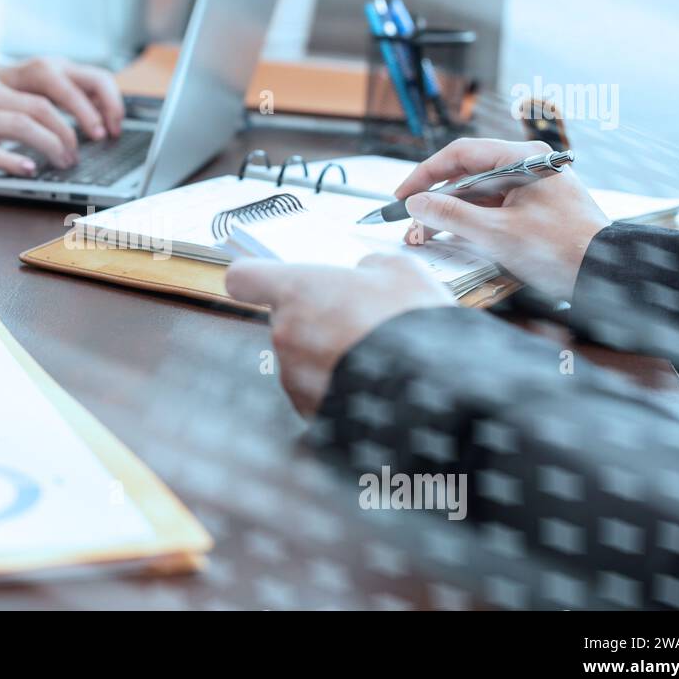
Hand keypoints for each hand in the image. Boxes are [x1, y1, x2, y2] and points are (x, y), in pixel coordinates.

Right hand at [0, 57, 123, 173]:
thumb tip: (52, 129)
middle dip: (69, 131)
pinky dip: (11, 160)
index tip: (95, 125)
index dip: (79, 105)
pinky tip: (26, 170)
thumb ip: (11, 108)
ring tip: (62, 163)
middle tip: (78, 153)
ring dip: (50, 146)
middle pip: (41, 106)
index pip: (49, 84)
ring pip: (22, 124)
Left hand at [226, 255, 454, 416]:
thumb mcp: (401, 271)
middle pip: (285, 321)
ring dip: (328, 357)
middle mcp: (284, 334)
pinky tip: (373, 385)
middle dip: (315, 322)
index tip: (268, 281)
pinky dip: (338, 388)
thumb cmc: (413, 324)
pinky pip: (317, 392)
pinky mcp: (309, 411)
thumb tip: (365, 273)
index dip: (256, 279)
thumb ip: (369, 267)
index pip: (243, 277)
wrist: (435, 390)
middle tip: (359, 322)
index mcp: (296, 291)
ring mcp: (294, 377)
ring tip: (375, 358)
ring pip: (302, 359)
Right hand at [396, 138, 609, 301]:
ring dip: (452, 213)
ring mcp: (535, 187)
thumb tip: (416, 204)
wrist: (607, 275)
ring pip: (480, 193)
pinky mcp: (538, 208)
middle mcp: (530, 166)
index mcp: (524, 158)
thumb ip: (450, 215)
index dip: (425, 174)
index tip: (403, 196)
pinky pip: (496, 207)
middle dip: (436, 198)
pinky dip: (473, 221)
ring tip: (427, 234)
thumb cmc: (563, 250)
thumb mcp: (496, 233)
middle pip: (469, 174)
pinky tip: (454, 236)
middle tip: (412, 219)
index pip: (461, 154)